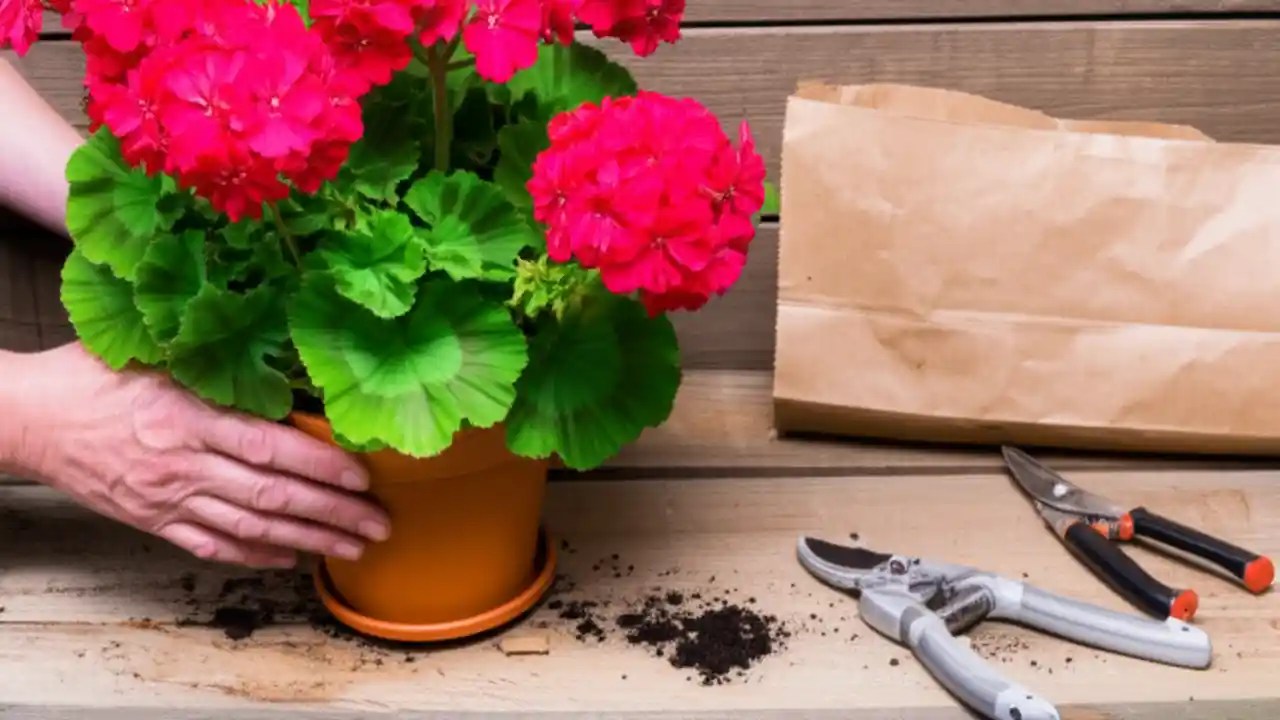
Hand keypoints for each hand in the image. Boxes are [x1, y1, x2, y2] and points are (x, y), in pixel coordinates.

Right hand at [3, 343, 389, 568]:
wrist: (27, 418)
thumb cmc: (90, 376)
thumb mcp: (156, 356)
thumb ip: (216, 368)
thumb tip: (283, 366)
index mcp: (189, 417)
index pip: (272, 448)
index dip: (322, 466)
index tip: (363, 477)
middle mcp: (184, 465)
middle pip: (273, 497)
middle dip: (334, 514)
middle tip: (379, 524)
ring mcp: (168, 498)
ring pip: (252, 528)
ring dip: (309, 540)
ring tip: (352, 547)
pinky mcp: (152, 519)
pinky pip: (212, 545)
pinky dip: (255, 554)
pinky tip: (290, 557)